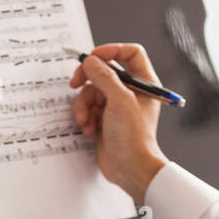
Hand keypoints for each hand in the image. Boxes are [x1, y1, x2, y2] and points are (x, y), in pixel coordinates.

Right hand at [68, 43, 169, 204]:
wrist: (130, 168)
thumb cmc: (134, 138)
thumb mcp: (120, 101)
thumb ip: (104, 77)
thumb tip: (91, 61)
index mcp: (143, 83)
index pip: (130, 54)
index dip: (111, 50)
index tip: (94, 56)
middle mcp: (130, 92)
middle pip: (103, 71)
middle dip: (87, 79)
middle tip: (75, 82)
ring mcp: (116, 106)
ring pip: (91, 92)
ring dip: (83, 105)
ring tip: (86, 120)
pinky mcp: (103, 119)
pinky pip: (87, 108)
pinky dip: (84, 117)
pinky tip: (89, 129)